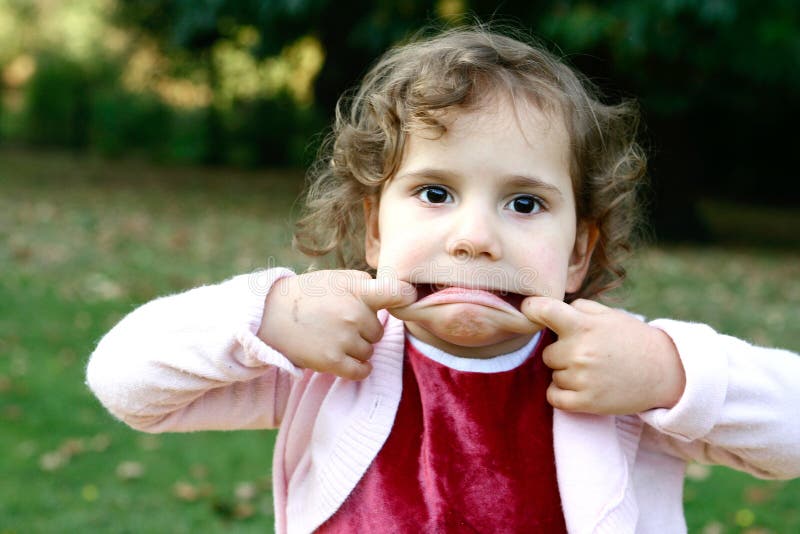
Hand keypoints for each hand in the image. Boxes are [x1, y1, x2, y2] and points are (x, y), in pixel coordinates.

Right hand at [258, 270, 416, 379]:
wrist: (269, 315)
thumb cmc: (307, 294)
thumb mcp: (336, 278)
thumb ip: (365, 283)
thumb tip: (394, 293)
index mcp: (358, 291)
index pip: (396, 293)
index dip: (407, 297)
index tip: (409, 300)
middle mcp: (354, 314)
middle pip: (378, 330)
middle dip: (364, 329)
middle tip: (340, 323)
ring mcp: (344, 339)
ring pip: (368, 351)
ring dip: (357, 348)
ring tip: (333, 337)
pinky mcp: (332, 361)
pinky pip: (361, 370)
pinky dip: (358, 368)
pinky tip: (349, 360)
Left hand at [521, 297, 685, 414]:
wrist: (665, 372)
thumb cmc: (632, 340)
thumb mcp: (609, 315)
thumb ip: (578, 309)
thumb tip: (547, 308)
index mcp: (583, 326)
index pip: (544, 311)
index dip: (531, 309)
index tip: (528, 309)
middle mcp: (579, 352)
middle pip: (548, 353)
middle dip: (563, 353)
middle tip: (588, 354)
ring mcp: (581, 379)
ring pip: (554, 374)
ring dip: (567, 374)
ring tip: (594, 371)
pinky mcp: (585, 403)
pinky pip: (553, 396)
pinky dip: (561, 393)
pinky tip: (580, 387)